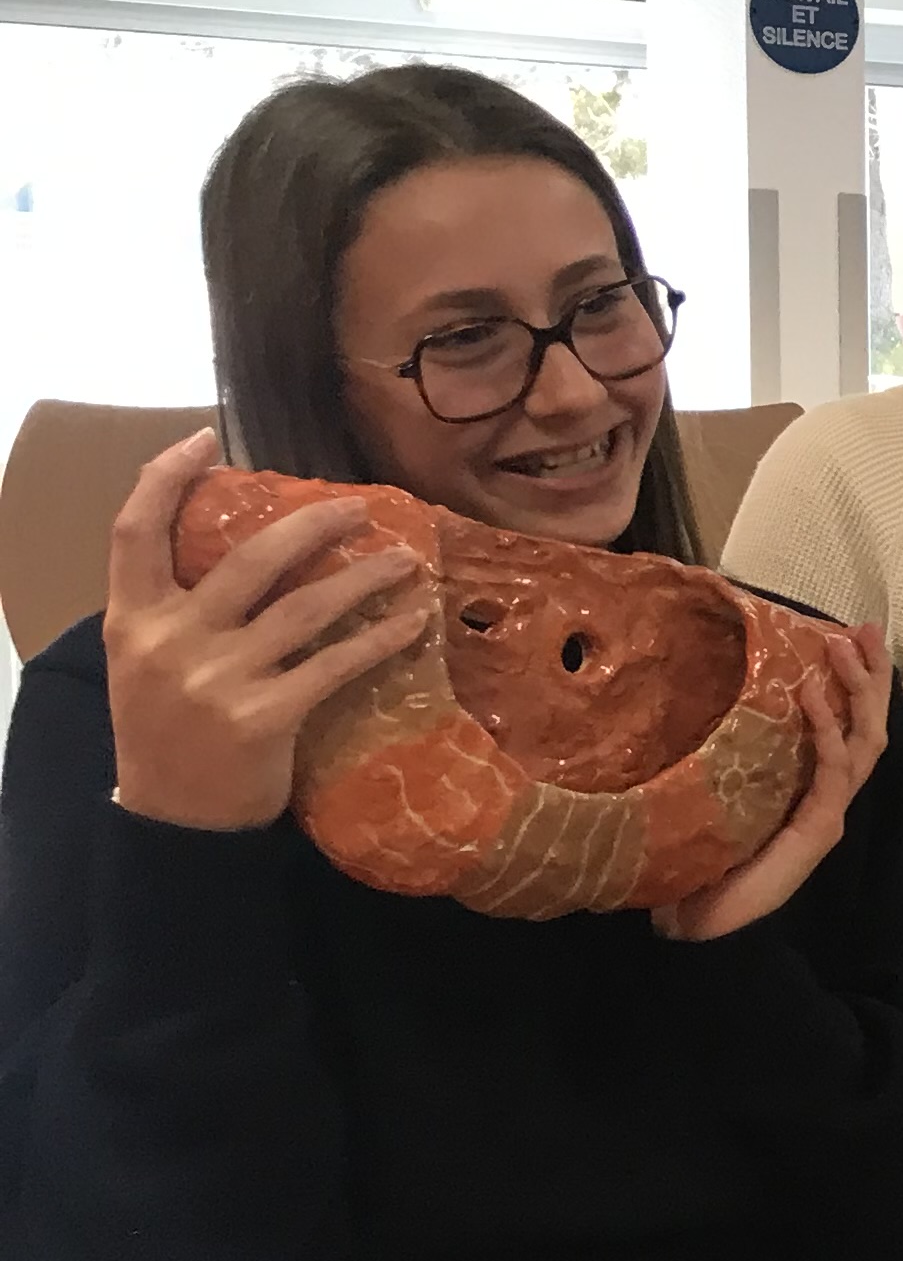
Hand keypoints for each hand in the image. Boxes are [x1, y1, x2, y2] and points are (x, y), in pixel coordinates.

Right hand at [99, 430, 425, 831]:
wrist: (172, 820)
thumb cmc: (166, 732)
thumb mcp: (144, 662)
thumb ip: (175, 608)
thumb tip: (245, 546)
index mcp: (130, 620)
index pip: (134, 531)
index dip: (165, 477)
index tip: (204, 440)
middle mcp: (169, 641)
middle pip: (248, 557)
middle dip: (312, 525)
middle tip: (359, 508)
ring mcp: (217, 679)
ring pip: (307, 607)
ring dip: (365, 578)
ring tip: (408, 560)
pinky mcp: (265, 716)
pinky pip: (336, 664)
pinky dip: (381, 639)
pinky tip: (414, 622)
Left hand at [653, 628, 892, 939]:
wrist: (707, 929)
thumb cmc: (704, 871)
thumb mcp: (715, 803)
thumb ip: (723, 767)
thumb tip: (689, 710)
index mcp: (814, 793)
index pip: (850, 729)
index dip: (856, 685)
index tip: (847, 638)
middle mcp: (832, 799)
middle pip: (870, 727)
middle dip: (872, 676)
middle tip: (865, 629)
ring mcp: (830, 812)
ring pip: (864, 741)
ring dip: (857, 690)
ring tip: (842, 648)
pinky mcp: (820, 827)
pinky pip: (831, 768)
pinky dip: (826, 728)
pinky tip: (811, 694)